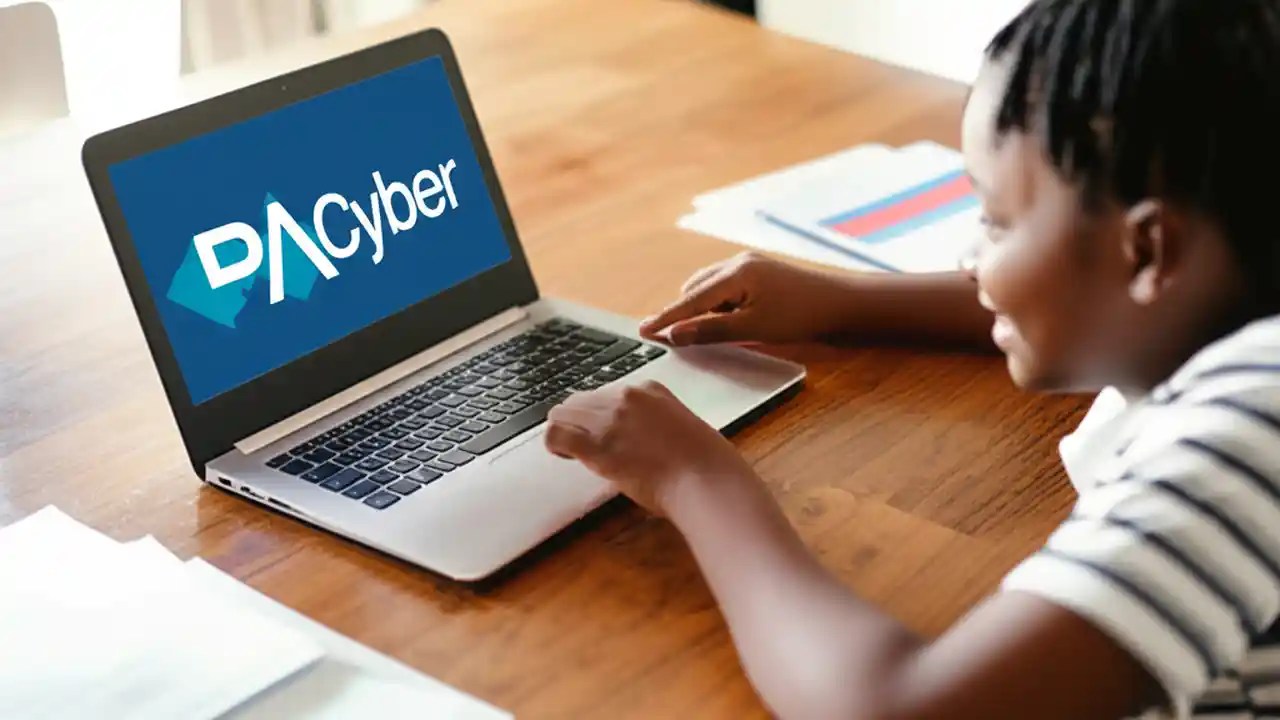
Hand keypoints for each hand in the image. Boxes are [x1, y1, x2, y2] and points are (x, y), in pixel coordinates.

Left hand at [543, 380, 752, 515]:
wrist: (705, 478)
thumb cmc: (705, 462)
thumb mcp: (682, 426)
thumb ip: (656, 424)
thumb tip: (640, 438)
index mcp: (648, 389)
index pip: (607, 394)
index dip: (603, 416)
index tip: (609, 434)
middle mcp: (625, 396)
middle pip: (580, 400)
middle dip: (580, 422)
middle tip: (589, 445)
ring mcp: (609, 418)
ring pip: (562, 413)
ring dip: (566, 431)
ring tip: (576, 453)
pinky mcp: (596, 444)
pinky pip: (556, 435)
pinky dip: (556, 446)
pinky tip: (567, 457)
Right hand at [638, 251, 859, 345]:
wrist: (840, 303)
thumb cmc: (800, 315)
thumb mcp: (754, 328)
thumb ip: (712, 331)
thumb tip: (676, 334)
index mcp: (735, 273)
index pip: (690, 299)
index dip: (665, 318)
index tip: (642, 330)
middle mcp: (737, 263)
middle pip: (695, 290)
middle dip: (680, 312)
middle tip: (663, 335)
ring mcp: (748, 265)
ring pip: (708, 288)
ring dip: (699, 308)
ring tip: (694, 331)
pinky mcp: (757, 272)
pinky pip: (724, 287)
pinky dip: (715, 304)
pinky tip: (722, 320)